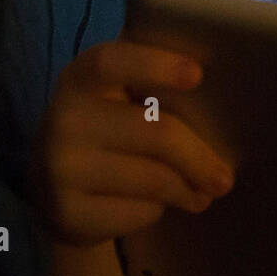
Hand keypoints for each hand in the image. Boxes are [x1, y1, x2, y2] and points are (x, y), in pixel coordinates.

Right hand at [28, 38, 234, 247]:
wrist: (51, 188)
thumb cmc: (107, 128)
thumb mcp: (116, 97)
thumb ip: (153, 85)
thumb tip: (221, 101)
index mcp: (81, 77)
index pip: (112, 62)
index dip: (156, 65)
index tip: (197, 75)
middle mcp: (63, 118)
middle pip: (157, 133)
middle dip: (199, 158)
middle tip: (225, 178)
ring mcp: (60, 168)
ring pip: (154, 180)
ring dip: (187, 189)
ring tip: (201, 193)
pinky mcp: (67, 213)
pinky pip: (138, 212)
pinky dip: (157, 211)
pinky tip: (154, 205)